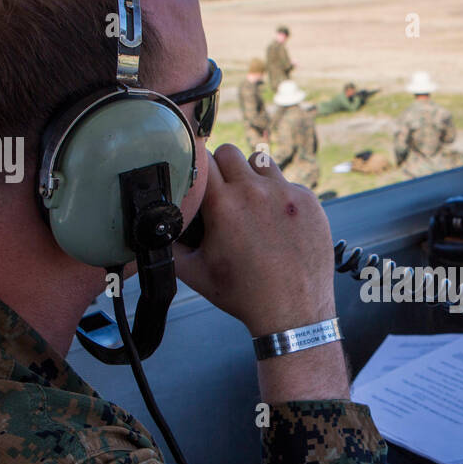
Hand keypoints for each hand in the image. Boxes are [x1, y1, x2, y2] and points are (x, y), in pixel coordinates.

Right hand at [173, 144, 335, 338]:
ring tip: (252, 201)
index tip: (198, 181)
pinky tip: (277, 221)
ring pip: (261, 161)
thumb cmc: (242, 294)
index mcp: (224, 205)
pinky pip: (288, 183)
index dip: (196, 168)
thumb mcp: (194, 273)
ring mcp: (287, 194)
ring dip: (253, 176)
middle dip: (223, 168)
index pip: (201, 159)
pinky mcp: (309, 202)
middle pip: (230, 152)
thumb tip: (153, 228)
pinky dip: (280, 196)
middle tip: (224, 191)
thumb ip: (168, 245)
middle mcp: (256, 192)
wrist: (292, 311)